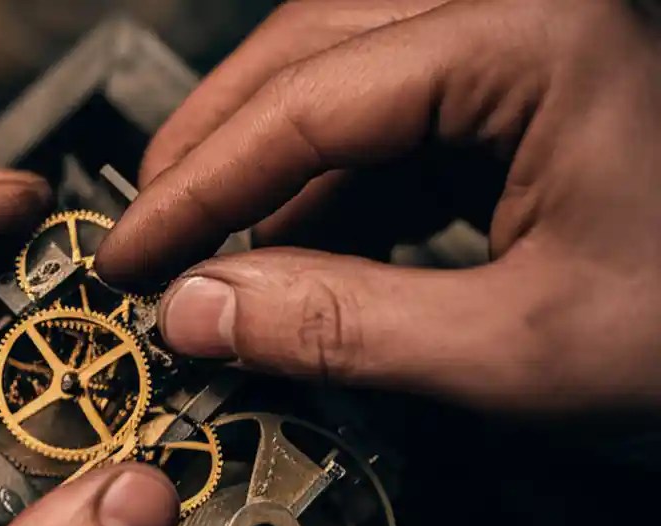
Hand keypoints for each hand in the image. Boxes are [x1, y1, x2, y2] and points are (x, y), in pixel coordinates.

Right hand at [96, 0, 660, 412]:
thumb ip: (340, 327)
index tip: (129, 255)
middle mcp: (522, 6)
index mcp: (536, 33)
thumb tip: (201, 310)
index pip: (306, 98)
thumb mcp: (522, 351)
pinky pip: (392, 120)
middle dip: (213, 152)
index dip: (196, 187)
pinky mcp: (525, 90)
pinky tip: (294, 255)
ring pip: (339, 80)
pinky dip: (330, 189)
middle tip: (146, 239)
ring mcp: (524, 41)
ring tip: (209, 260)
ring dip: (266, 172)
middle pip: (306, 53)